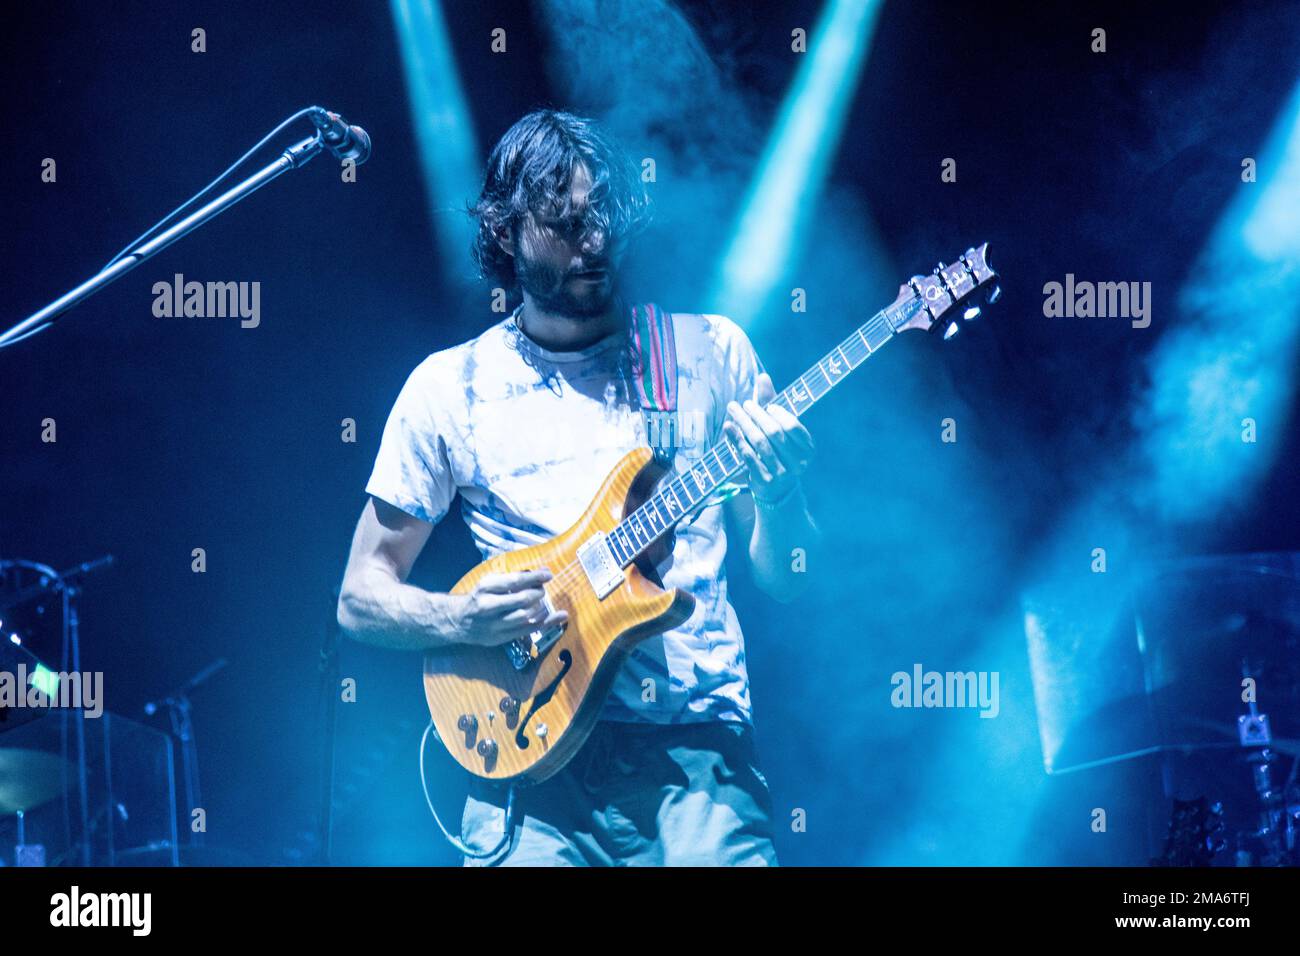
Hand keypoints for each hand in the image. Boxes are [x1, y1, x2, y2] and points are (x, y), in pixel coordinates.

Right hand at [449, 569, 567, 646]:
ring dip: (541, 608)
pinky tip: (559, 617)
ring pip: (526, 617)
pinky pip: (527, 631)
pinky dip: (546, 623)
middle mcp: (488, 606)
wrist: (458, 621)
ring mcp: (494, 624)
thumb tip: (540, 573)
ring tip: (544, 602)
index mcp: (485, 588)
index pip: (514, 581)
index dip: (534, 577)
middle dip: (537, 593)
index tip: (547, 574)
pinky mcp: (500, 638)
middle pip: (521, 600)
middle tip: (542, 590)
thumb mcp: (489, 582)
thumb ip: (512, 578)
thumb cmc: (478, 597)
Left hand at [723, 372, 813, 504]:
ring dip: (744, 424)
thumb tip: (763, 377)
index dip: (778, 413)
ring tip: (733, 410)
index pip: (792, 426)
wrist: (777, 490)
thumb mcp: (779, 429)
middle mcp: (798, 463)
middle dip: (757, 415)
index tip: (766, 406)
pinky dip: (736, 440)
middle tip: (743, 404)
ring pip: (760, 443)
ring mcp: (781, 474)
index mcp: (807, 449)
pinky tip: (728, 427)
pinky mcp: (764, 481)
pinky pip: (748, 456)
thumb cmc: (778, 451)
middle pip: (774, 433)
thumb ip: (772, 403)